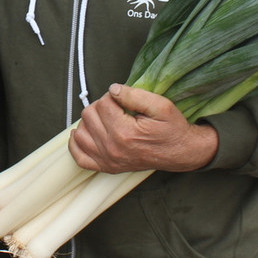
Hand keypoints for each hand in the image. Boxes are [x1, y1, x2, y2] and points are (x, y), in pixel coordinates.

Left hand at [69, 83, 218, 173]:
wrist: (180, 152)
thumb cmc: (172, 129)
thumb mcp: (161, 106)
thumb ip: (135, 95)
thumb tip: (112, 89)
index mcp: (124, 132)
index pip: (103, 103)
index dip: (113, 95)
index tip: (124, 99)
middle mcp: (112, 148)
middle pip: (88, 115)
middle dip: (101, 106)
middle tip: (117, 108)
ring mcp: (107, 160)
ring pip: (80, 132)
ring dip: (89, 121)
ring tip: (106, 118)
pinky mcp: (107, 167)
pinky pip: (79, 157)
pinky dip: (77, 144)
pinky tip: (85, 133)